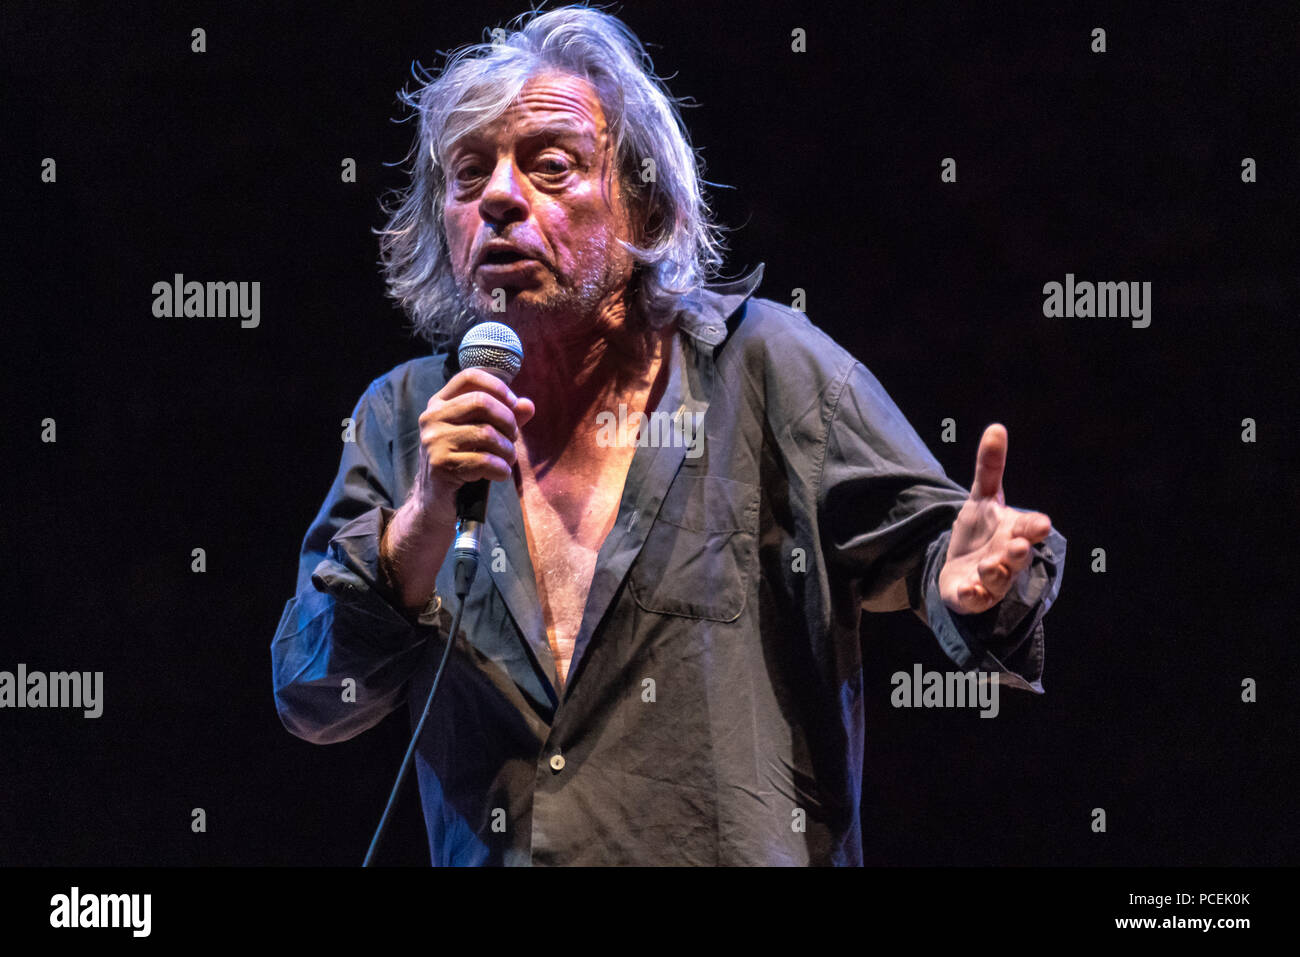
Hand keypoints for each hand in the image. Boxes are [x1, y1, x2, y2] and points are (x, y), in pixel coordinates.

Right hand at [411, 368, 535, 523]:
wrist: (437, 501)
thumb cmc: (464, 463)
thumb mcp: (482, 437)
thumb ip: (505, 418)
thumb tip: (528, 405)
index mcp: (440, 403)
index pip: (469, 377)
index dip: (497, 386)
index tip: (513, 404)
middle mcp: (432, 417)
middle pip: (481, 402)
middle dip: (508, 421)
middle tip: (513, 438)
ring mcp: (433, 441)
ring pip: (486, 433)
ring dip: (508, 450)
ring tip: (508, 460)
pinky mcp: (440, 464)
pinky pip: (484, 461)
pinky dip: (501, 469)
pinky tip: (500, 475)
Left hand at [938, 423, 1051, 614]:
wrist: (960, 566)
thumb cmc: (980, 531)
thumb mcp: (981, 497)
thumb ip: (989, 467)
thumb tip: (996, 428)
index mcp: (1015, 532)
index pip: (1029, 529)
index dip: (1034, 528)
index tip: (1041, 524)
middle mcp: (1007, 558)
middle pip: (1018, 558)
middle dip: (1017, 553)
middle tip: (1016, 545)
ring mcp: (991, 580)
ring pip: (998, 581)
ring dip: (995, 574)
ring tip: (988, 565)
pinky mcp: (971, 596)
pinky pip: (974, 600)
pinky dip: (973, 596)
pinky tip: (968, 589)